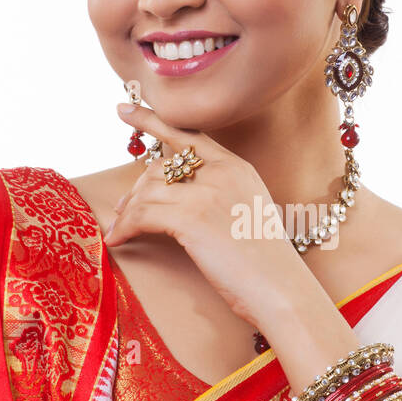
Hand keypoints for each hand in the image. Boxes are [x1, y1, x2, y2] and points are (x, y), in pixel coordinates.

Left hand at [107, 103, 304, 327]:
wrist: (282, 289)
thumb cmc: (266, 264)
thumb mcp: (247, 213)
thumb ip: (220, 195)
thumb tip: (179, 199)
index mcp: (237, 167)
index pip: (187, 134)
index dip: (152, 121)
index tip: (125, 111)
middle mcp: (222, 172)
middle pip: (160, 166)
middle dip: (136, 188)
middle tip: (123, 210)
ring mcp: (206, 193)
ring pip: (147, 190)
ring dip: (127, 212)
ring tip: (120, 230)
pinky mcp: (191, 218)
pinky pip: (142, 215)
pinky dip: (125, 228)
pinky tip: (119, 241)